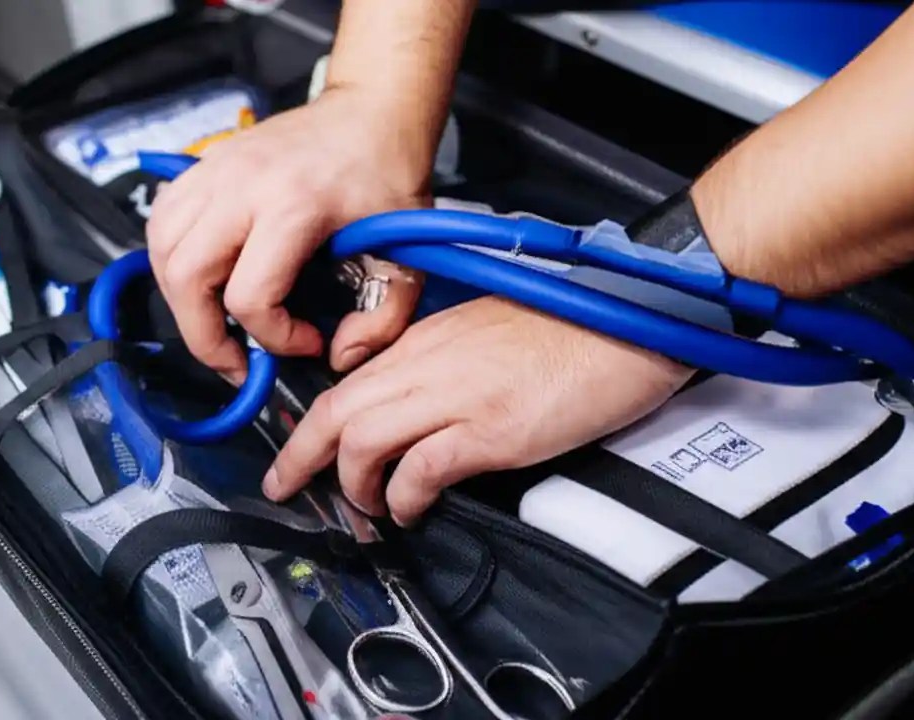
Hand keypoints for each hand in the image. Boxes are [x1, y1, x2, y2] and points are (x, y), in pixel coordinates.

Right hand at [146, 85, 430, 382]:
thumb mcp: (406, 252)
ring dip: (181, 299)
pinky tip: (203, 278)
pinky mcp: (205, 163)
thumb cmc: (388, 176)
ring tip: (216, 324)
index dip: (275, 338)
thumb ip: (384, 317)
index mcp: (293, 205)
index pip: (250, 296)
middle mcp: (242, 184)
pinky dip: (171, 258)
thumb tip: (340, 357)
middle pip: (187, 276)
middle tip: (237, 362)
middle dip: (206, 336)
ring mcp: (216, 168)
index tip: (308, 342)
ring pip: (162, 248)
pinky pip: (162, 219)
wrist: (372, 111)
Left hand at [263, 296, 695, 526]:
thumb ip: (448, 363)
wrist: (627, 320)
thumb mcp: (489, 332)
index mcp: (428, 339)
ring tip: (365, 508)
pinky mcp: (491, 428)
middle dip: (300, 456)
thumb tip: (423, 408)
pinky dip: (404, 496)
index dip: (311, 423)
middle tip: (286, 489)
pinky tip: (411, 509)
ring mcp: (458, 395)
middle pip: (337, 411)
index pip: (348, 381)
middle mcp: (430, 364)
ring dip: (353, 484)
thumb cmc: (572, 324)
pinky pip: (422, 468)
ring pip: (364, 440)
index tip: (297, 451)